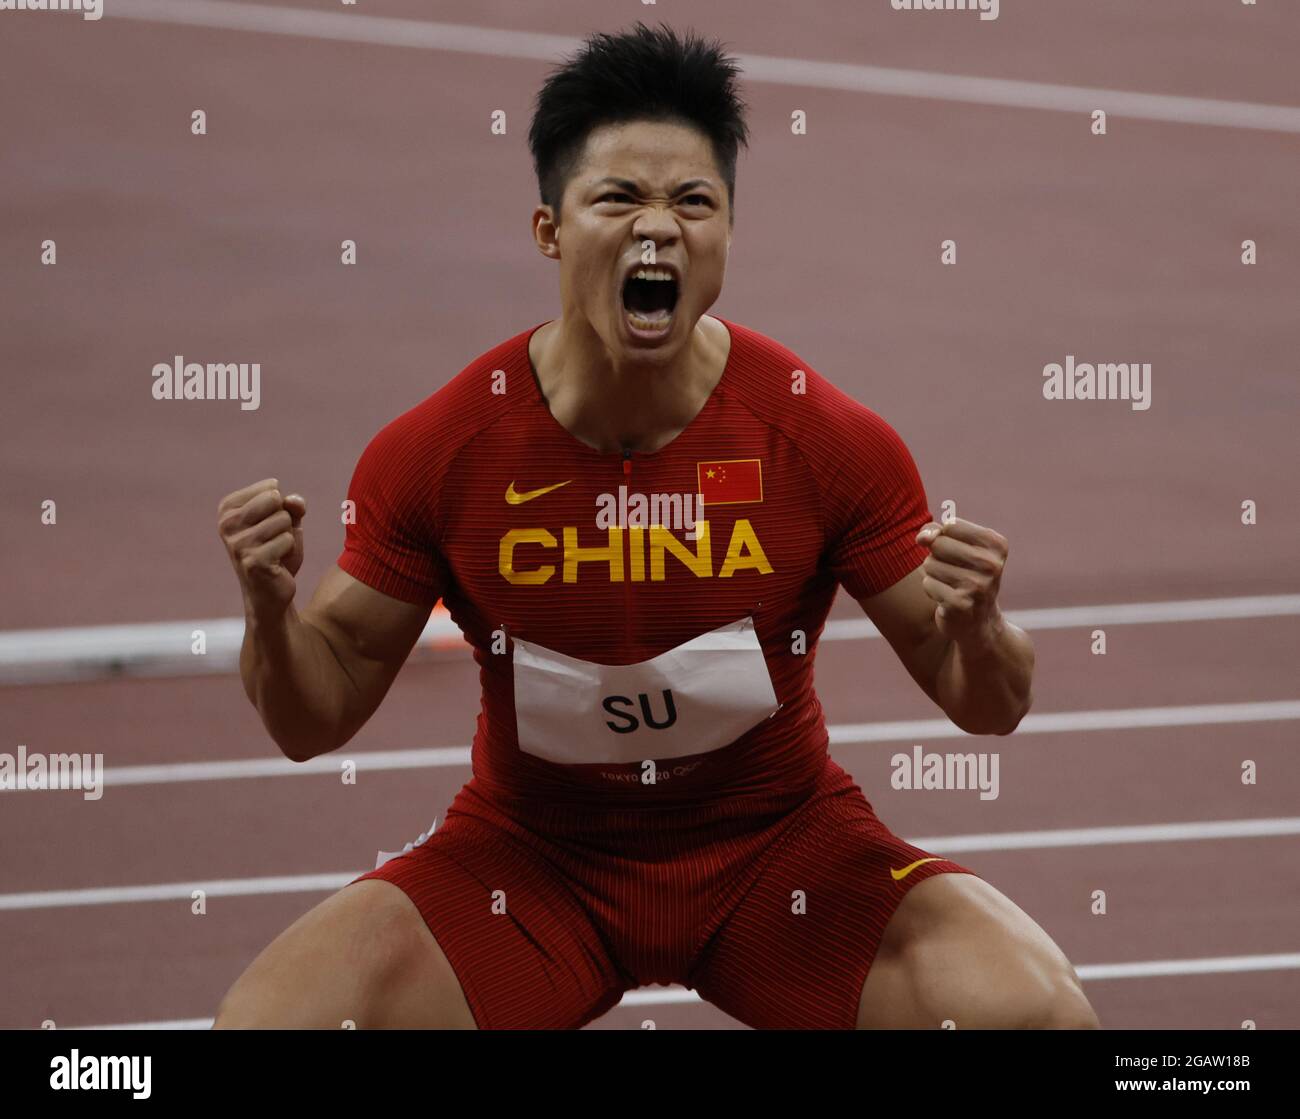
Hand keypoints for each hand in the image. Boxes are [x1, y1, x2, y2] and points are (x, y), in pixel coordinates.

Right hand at [217, 478, 306, 621]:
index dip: (281, 507)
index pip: (271, 487)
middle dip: (285, 519)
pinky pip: (287, 539)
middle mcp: (227, 524)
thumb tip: (295, 501)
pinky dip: (289, 550)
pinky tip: (277, 563)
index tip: (270, 525)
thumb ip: (293, 504)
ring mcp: (237, 543)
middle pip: (275, 500)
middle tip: (274, 539)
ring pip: (283, 520)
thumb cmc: (276, 551)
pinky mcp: (252, 560)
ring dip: (287, 537)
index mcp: (228, 509)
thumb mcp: (287, 521)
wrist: (271, 592)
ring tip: (275, 552)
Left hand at [915, 517, 1008, 642]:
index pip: (951, 525)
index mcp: (996, 544)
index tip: (955, 551)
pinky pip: (928, 583)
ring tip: (951, 585)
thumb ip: (936, 531)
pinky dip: (932, 590)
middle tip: (954, 571)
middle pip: (938, 543)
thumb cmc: (964, 575)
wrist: (979, 621)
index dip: (943, 536)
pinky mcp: (960, 604)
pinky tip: (947, 598)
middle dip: (937, 556)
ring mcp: (977, 586)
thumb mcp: (958, 546)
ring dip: (933, 574)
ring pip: (929, 563)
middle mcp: (991, 564)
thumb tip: (922, 537)